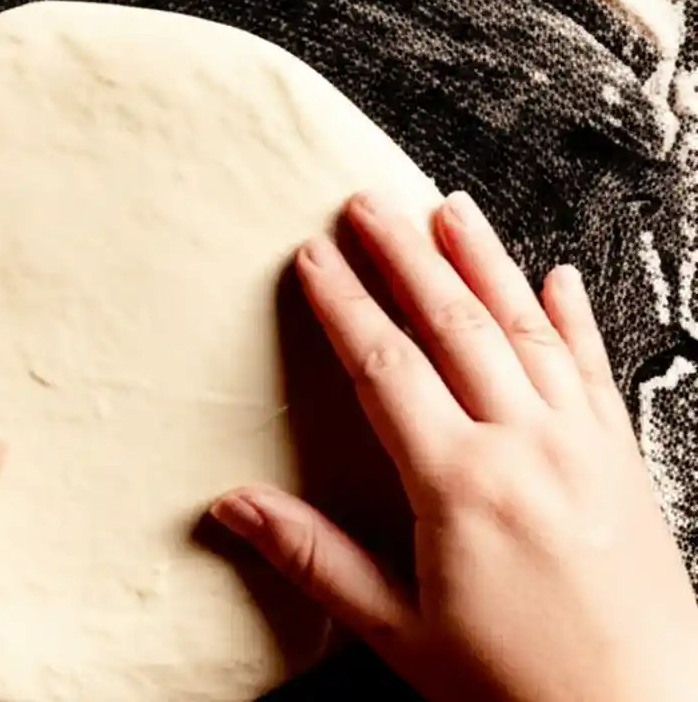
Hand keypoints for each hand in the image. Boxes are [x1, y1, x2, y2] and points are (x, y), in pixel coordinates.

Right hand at [211, 192, 697, 700]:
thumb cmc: (516, 689)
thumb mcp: (397, 632)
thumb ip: (313, 559)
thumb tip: (232, 506)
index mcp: (460, 485)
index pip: (388, 367)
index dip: (345, 306)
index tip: (315, 257)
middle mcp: (527, 447)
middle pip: (455, 325)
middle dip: (405, 256)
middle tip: (368, 203)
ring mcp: (584, 446)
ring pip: (527, 329)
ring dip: (484, 261)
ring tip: (449, 209)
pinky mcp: (623, 461)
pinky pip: (595, 368)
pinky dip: (574, 316)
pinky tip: (558, 276)